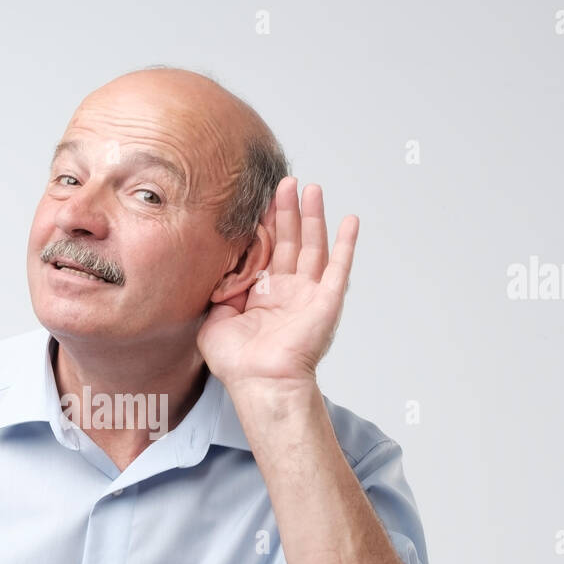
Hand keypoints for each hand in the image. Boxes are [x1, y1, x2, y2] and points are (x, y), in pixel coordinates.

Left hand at [197, 176, 357, 388]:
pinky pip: (339, 267)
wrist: (260, 382)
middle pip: (289, 241)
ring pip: (313, 246)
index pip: (265, 251)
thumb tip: (219, 268)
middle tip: (285, 182)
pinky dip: (346, 243)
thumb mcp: (214, 320)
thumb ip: (217, 292)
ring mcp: (308, 295)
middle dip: (287, 211)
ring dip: (313, 217)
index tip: (259, 200)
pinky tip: (349, 220)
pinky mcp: (327, 301)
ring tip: (312, 188)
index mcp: (262, 295)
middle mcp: (287, 292)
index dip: (264, 225)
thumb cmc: (236, 361)